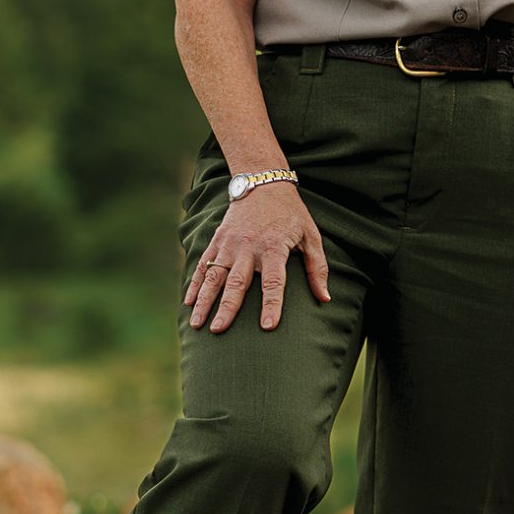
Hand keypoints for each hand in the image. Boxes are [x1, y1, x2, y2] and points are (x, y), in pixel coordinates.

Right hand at [185, 182, 331, 332]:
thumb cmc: (291, 214)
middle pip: (237, 282)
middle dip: (227, 308)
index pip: (273, 281)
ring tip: (197, 324)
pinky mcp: (217, 240)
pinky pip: (202, 264)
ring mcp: (229, 244)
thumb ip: (317, 268)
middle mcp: (248, 246)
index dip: (272, 304)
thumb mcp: (311, 236)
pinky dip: (194, 284)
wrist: (263, 183)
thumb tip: (325, 298)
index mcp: (274, 247)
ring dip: (204, 301)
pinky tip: (188, 303)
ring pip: (213, 276)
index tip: (267, 327)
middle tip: (218, 331)